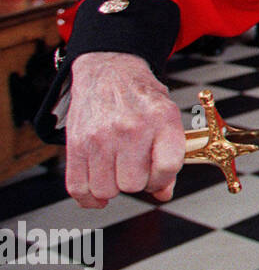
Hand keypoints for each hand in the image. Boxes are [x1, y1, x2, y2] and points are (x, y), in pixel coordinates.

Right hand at [65, 52, 185, 207]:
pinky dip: (88, 197)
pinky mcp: (76, 143)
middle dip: (136, 183)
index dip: (163, 180)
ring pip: (105, 189)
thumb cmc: (142, 99)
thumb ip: (170, 158)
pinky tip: (97, 191)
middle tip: (134, 169)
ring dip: (112, 188)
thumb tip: (163, 194)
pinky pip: (78, 187)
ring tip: (116, 171)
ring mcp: (101, 136)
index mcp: (161, 120)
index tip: (157, 176)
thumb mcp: (168, 119)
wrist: (110, 72)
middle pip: (133, 184)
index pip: (167, 168)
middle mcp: (130, 128)